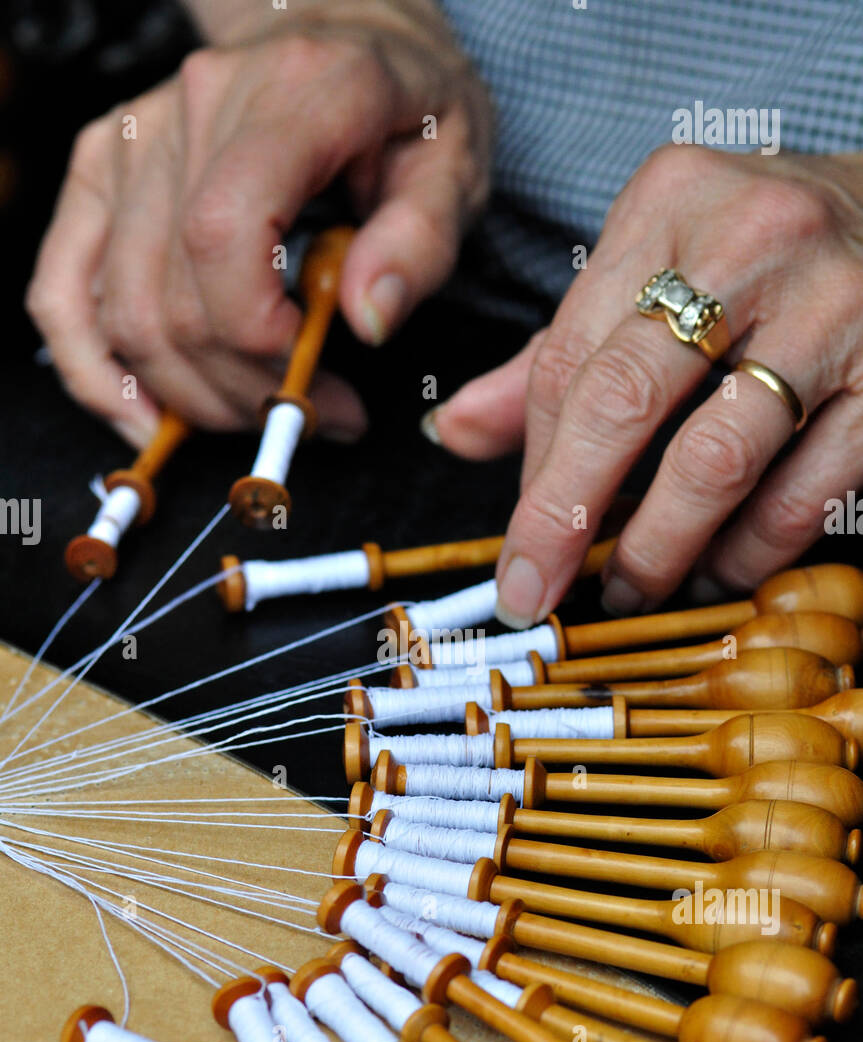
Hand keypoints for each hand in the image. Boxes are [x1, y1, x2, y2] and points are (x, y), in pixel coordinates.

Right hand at [26, 2, 491, 446]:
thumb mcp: (453, 167)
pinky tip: (146, 418)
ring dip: (187, 395)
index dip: (255, 337)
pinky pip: (62, 290)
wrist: (343, 32)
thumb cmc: (402, 109)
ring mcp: (135, 137)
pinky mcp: (101, 168)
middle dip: (239, 390)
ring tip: (257, 411)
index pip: (223, 236)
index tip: (316, 381)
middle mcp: (197, 107)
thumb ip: (420, 245)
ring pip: (121, 311)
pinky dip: (95, 372)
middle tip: (310, 416)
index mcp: (292, 95)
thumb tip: (369, 320)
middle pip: (170, 295)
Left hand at [425, 145, 862, 621]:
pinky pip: (803, 495)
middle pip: (622, 402)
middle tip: (535, 588)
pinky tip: (719, 572)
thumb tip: (455, 434)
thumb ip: (558, 350)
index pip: (568, 357)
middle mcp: (750, 241)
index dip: (533, 467)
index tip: (520, 543)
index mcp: (669, 202)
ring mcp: (832, 308)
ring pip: (714, 463)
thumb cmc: (761, 252)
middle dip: (562, 514)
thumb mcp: (654, 261)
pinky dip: (750, 552)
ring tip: (633, 586)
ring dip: (659, 547)